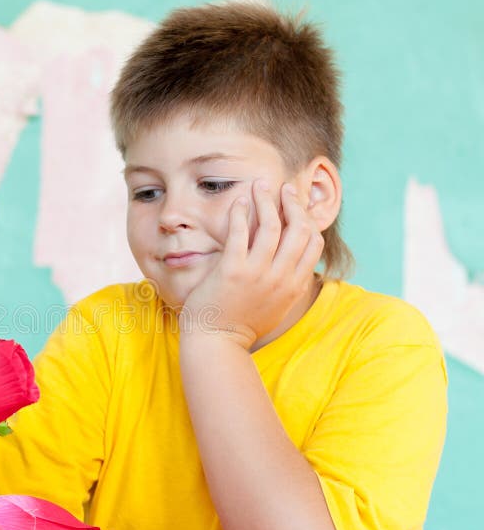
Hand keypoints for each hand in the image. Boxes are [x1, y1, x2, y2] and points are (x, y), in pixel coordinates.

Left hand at [180, 178, 323, 349]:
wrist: (217, 343)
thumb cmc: (241, 325)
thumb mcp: (277, 307)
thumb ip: (289, 285)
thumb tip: (296, 267)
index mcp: (294, 286)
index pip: (313, 243)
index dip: (307, 219)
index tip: (296, 206)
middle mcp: (281, 278)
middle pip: (298, 229)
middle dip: (293, 203)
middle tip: (284, 188)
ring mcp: (257, 274)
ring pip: (271, 225)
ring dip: (267, 200)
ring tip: (260, 185)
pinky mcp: (232, 270)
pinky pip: (240, 232)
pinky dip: (241, 213)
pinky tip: (239, 202)